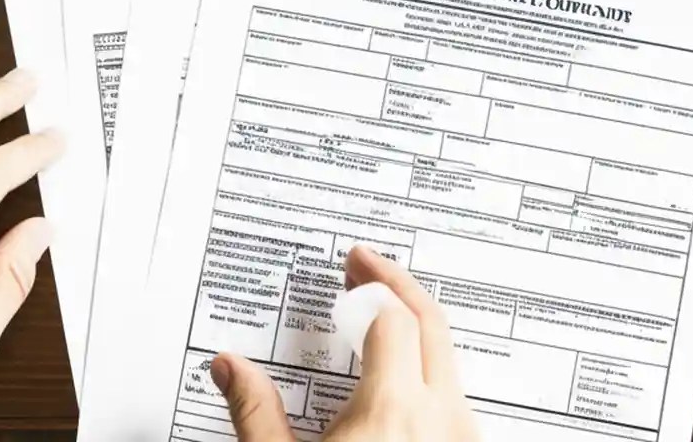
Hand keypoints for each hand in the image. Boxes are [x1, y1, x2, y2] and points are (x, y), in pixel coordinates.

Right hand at [211, 246, 479, 441]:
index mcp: (392, 412)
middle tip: (369, 267)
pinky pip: (455, 395)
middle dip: (399, 287)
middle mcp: (441, 421)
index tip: (355, 267)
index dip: (373, 283)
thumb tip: (230, 369)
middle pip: (432, 325)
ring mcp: (462, 439)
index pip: (393, 318)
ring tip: (382, 317)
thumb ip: (256, 412)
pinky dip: (427, 367)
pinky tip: (403, 373)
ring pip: (449, 359)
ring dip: (416, 328)